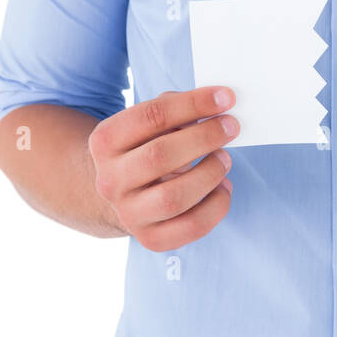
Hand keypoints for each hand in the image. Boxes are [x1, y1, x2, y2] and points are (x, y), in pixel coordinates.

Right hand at [88, 87, 238, 250]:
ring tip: (224, 158)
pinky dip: (216, 205)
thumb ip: (174, 108)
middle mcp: (110, 180)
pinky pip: (191, 227)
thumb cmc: (145, 146)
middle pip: (160, 156)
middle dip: (204, 138)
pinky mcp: (151, 238)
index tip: (225, 97)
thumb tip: (214, 105)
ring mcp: (128, 213)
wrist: (122, 192)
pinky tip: (223, 187)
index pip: (150, 117)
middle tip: (231, 127)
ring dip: (210, 173)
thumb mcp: (148, 122)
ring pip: (173, 197)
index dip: (192, 104)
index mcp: (105, 142)